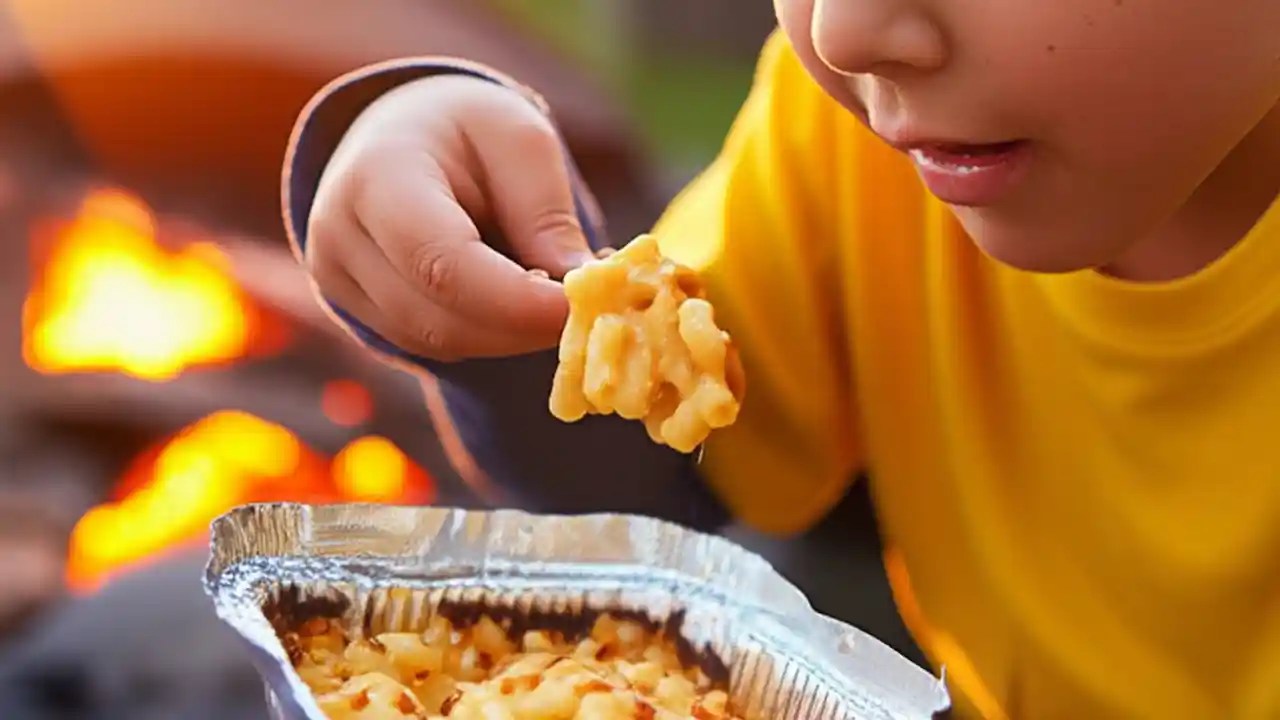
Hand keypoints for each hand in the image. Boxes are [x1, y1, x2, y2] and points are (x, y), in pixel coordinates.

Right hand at [304, 74, 596, 360]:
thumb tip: (578, 286)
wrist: (403, 135)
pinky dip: (483, 335)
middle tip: (582, 306)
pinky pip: (430, 346)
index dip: (515, 300)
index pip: (442, 263)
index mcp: (377, 176)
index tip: (578, 308)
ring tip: (547, 291)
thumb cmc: (468, 131)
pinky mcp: (352, 310)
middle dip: (522, 325)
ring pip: (439, 342)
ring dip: (507, 334)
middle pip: (441, 317)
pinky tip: (509, 300)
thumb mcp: (520, 140)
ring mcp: (335, 279)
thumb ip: (546, 212)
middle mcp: (338, 234)